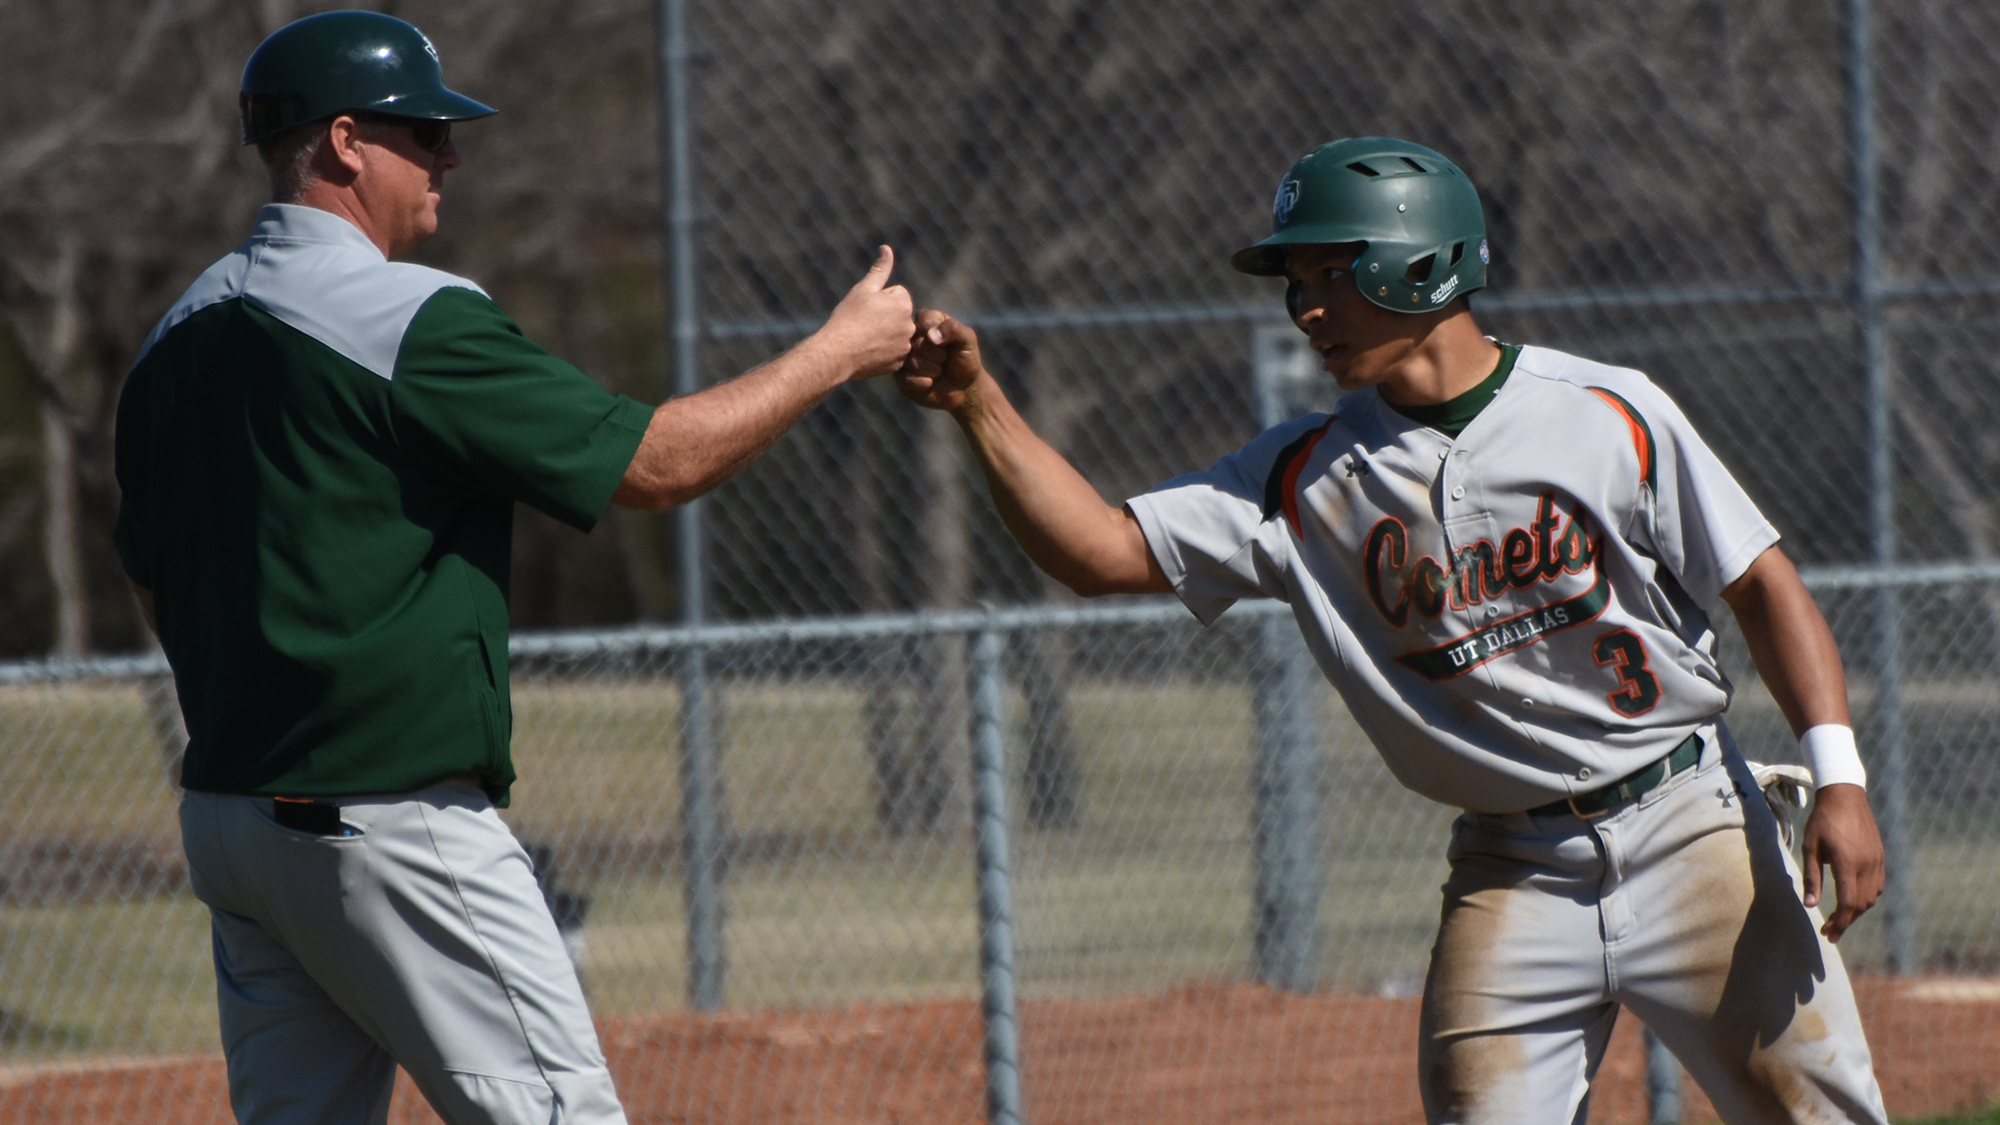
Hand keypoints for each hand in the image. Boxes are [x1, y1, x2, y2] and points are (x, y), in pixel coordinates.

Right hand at [811, 246, 914, 379]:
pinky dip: (883, 351)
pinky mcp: (899, 363)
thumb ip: (880, 269)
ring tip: (866, 338)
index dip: (879, 299)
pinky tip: (868, 351)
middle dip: (885, 316)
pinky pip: (893, 352)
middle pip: (898, 314)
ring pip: (896, 333)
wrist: (837, 354)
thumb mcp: (863, 289)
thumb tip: (887, 248)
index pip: (897, 293)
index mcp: (904, 304)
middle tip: (864, 324)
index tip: (866, 309)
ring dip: (885, 333)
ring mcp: (905, 347)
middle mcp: (910, 326)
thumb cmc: (848, 318)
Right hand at [896, 309, 985, 412]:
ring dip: (932, 370)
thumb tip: (931, 336)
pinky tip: (930, 382)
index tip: (947, 343)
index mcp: (926, 320)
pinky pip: (907, 379)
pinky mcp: (900, 377)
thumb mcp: (967, 340)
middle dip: (937, 355)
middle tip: (944, 358)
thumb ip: (954, 329)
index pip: (924, 320)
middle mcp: (910, 336)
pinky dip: (924, 383)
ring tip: (938, 370)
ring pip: (910, 361)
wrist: (964, 387)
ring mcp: (903, 357)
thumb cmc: (965, 358)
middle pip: (916, 343)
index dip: (937, 334)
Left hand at [1799, 782, 1884, 942]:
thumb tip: (1810, 905)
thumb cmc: (1822, 821)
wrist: (1844, 795)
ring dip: (1857, 911)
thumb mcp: (1810, 848)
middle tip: (1830, 930)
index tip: (1828, 934)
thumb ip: (1812, 877)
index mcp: (1848, 863)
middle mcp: (1867, 864)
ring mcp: (1877, 860)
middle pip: (1861, 905)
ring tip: (1839, 916)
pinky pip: (1878, 885)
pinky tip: (1853, 898)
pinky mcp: (1881, 856)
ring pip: (1872, 897)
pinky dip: (1866, 897)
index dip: (1840, 923)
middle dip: (1846, 921)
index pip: (1848, 903)